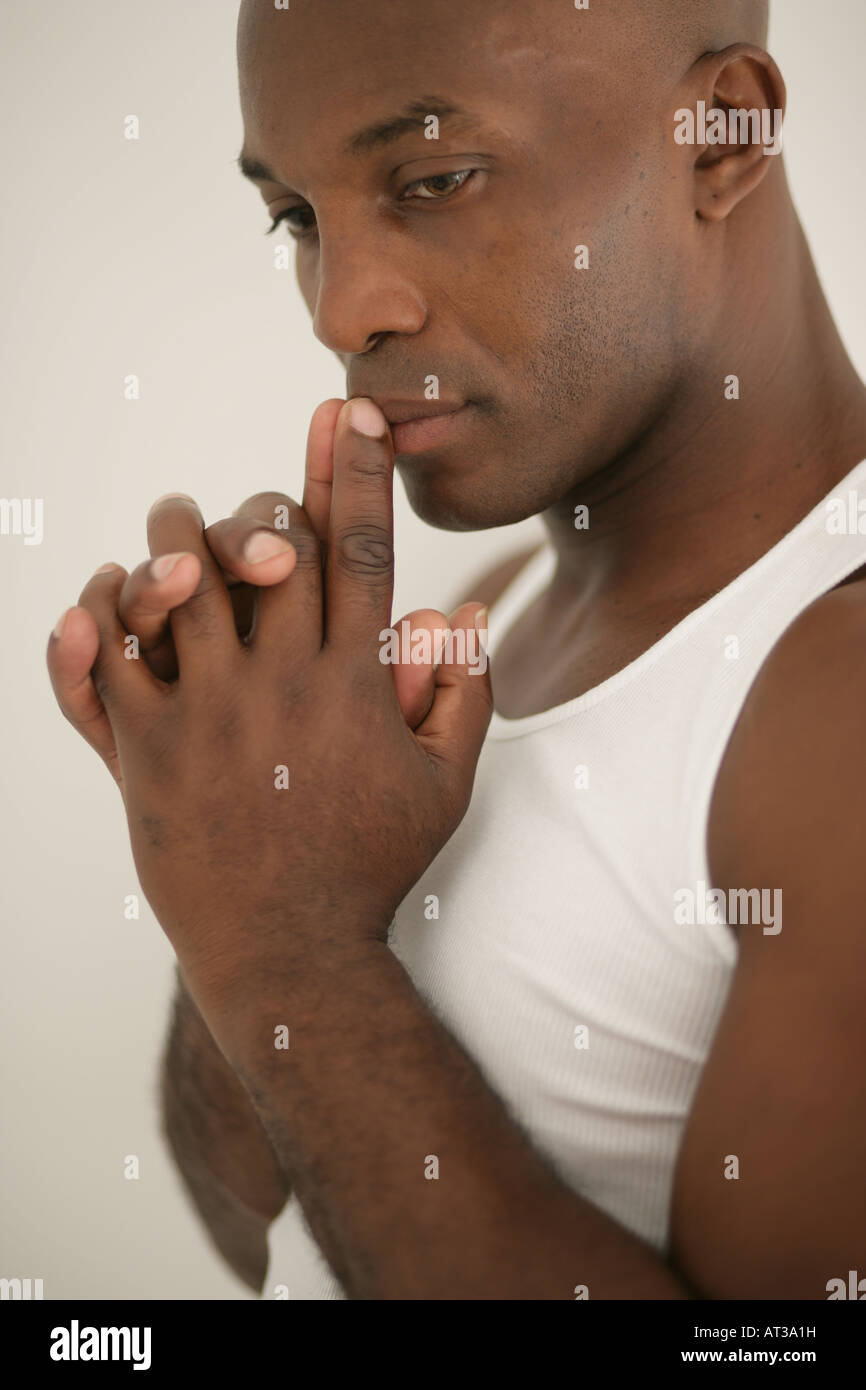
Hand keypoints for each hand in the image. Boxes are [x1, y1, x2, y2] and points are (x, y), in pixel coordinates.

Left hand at [58, 398, 490, 1009]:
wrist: (289, 955)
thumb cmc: (370, 866)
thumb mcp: (443, 786)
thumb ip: (462, 692)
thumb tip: (460, 608)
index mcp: (352, 682)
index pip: (359, 548)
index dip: (353, 470)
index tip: (347, 410)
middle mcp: (276, 681)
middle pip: (266, 545)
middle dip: (266, 497)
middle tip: (265, 490)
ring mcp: (203, 714)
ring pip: (174, 579)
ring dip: (171, 536)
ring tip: (174, 527)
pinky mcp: (144, 751)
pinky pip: (101, 660)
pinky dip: (94, 617)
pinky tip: (110, 602)